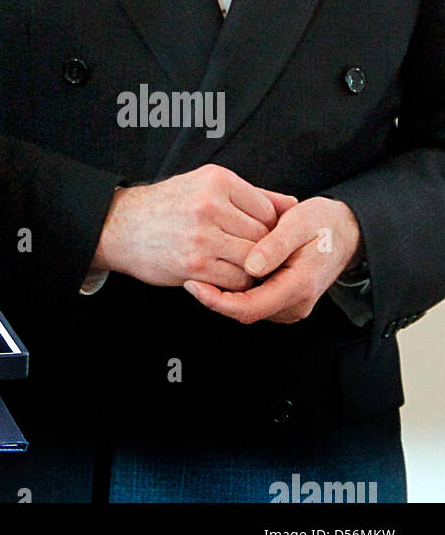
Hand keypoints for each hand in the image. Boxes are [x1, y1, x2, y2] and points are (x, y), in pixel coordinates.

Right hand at [92, 164, 296, 289]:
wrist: (122, 227)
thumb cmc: (167, 206)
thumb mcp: (204, 185)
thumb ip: (251, 195)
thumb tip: (294, 204)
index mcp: (216, 180)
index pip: (267, 210)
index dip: (266, 227)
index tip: (252, 234)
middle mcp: (210, 205)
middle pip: (262, 236)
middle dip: (259, 249)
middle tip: (245, 252)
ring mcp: (202, 236)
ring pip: (253, 259)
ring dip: (249, 267)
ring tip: (234, 262)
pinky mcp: (195, 265)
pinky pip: (237, 280)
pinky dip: (235, 282)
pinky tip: (221, 273)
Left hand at [184, 196, 361, 322]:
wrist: (345, 231)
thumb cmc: (322, 223)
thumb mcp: (299, 223)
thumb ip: (275, 246)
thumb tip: (250, 266)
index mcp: (299, 286)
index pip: (250, 307)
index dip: (217, 300)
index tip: (193, 284)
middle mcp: (295, 303)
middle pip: (245, 311)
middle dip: (215, 297)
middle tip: (188, 276)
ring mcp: (290, 304)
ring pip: (248, 308)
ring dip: (224, 294)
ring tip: (199, 270)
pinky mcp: (284, 298)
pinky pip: (254, 300)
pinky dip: (235, 289)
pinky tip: (220, 269)